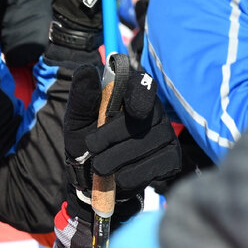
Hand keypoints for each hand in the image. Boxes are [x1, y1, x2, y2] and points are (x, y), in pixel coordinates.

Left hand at [62, 63, 180, 223]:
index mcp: (133, 94)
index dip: (139, 98)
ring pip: (143, 147)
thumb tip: (86, 69)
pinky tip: (119, 176)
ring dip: (114, 161)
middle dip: (108, 139)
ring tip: (101, 165)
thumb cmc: (86, 141)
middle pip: (139, 123)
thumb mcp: (77, 119)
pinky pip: (151, 168)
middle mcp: (155, 112)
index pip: (144, 87)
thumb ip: (82, 96)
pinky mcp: (171, 160)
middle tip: (93, 148)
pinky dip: (128, 176)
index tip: (131, 110)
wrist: (90, 177)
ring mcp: (167, 136)